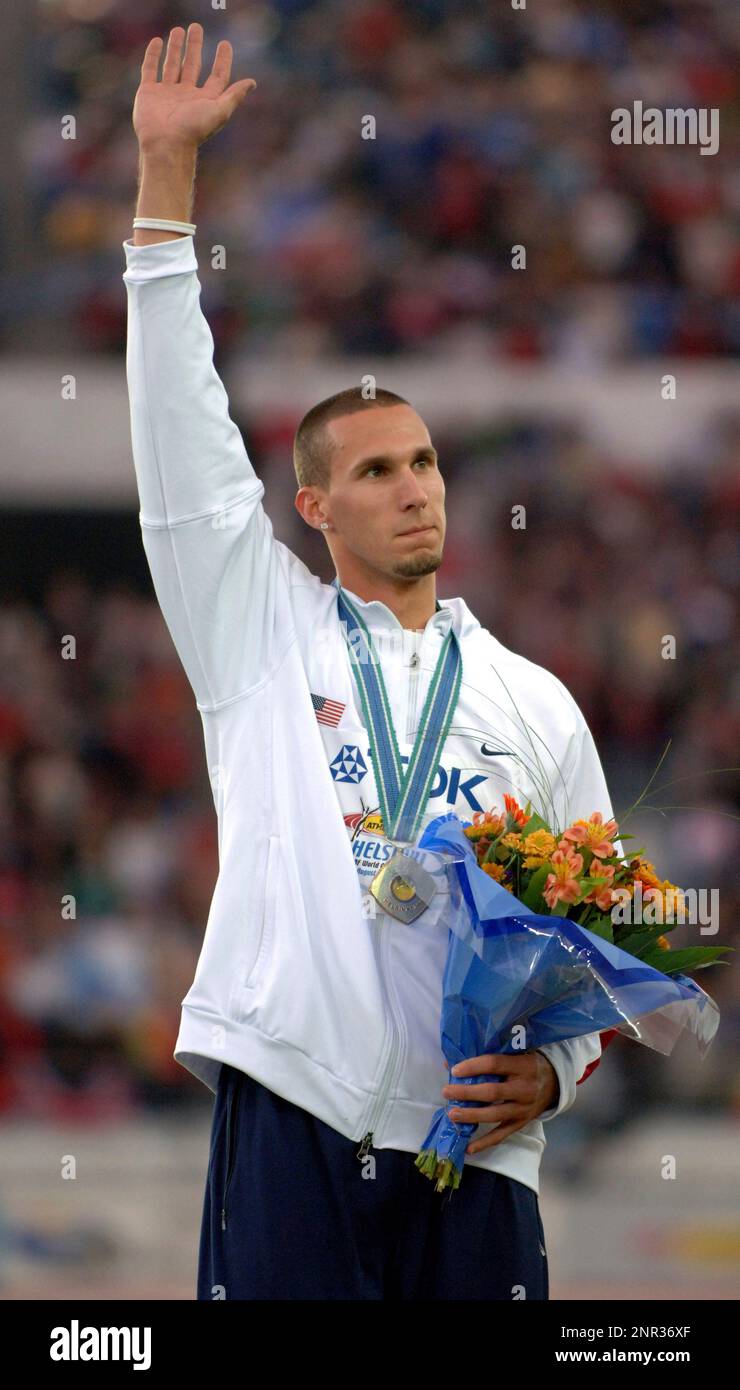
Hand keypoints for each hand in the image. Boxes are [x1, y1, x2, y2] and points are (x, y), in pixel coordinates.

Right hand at [133, 22, 256, 153]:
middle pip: (192, 65)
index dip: (222, 60)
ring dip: (175, 48)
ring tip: (178, 30)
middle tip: (196, 27)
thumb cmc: (194, 129)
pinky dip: (153, 56)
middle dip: (195, 46)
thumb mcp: (220, 110)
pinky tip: (157, 42)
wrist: (166, 143)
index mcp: (204, 99)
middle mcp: (186, 95)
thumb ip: (234, 95)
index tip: (225, 44)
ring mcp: (167, 93)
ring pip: (172, 64)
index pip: (217, 76)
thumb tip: (252, 82)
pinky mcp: (148, 92)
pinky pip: (150, 69)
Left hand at [441, 1051, 558, 1154]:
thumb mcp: (516, 1053)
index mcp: (522, 1066)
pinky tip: (469, 1147)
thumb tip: (451, 1062)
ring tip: (452, 1114)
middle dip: (467, 1093)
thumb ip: (488, 1056)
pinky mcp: (521, 1123)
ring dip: (471, 1116)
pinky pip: (502, 1134)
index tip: (455, 1070)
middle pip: (493, 1092)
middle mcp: (524, 1088)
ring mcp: (523, 1108)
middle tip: (446, 1092)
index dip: (474, 1067)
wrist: (554, 1083)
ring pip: (495, 1115)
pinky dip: (485, 1142)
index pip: (495, 1064)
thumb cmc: (527, 1063)